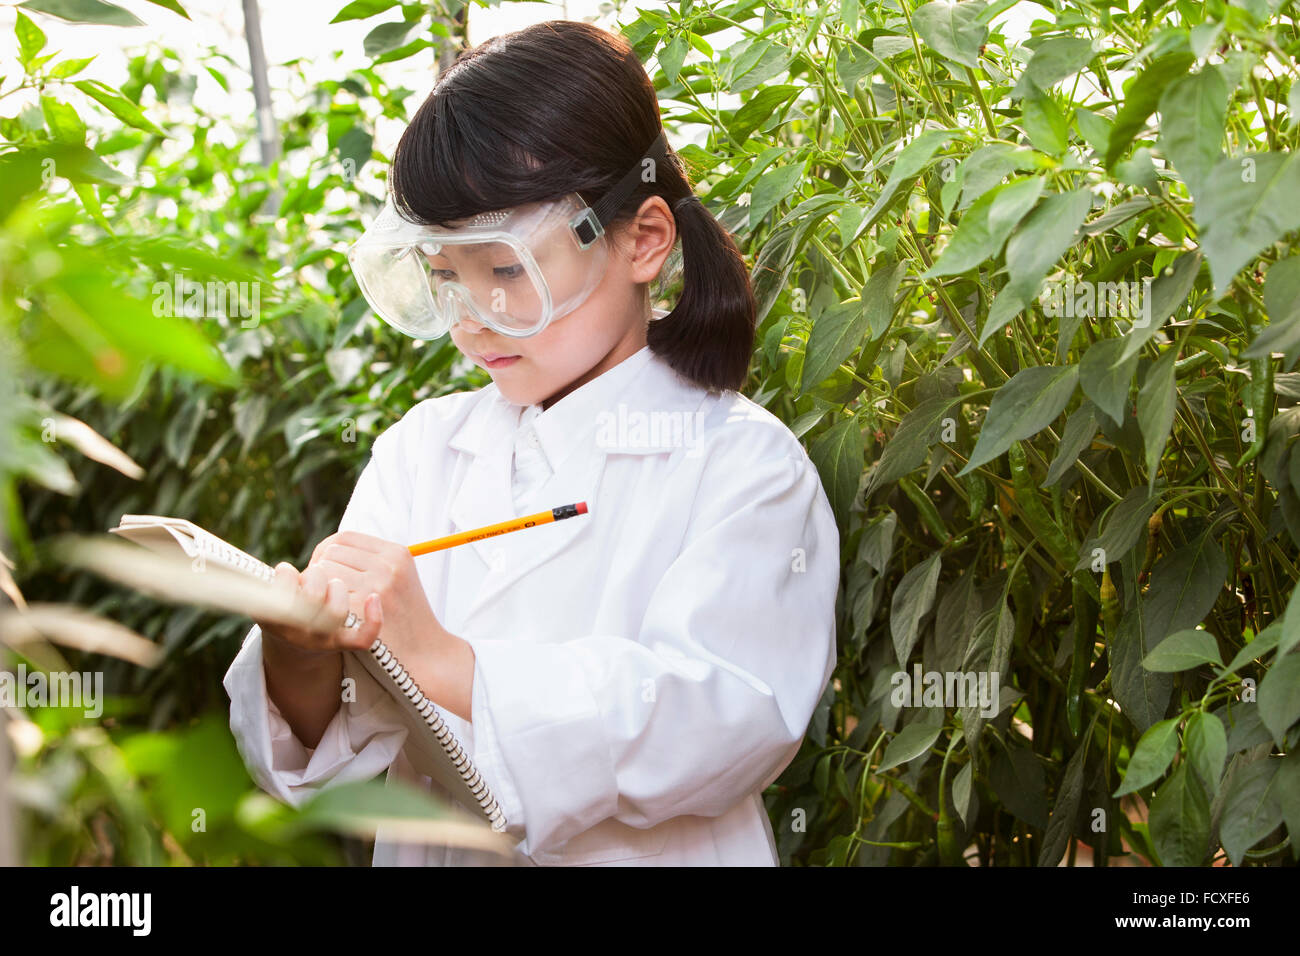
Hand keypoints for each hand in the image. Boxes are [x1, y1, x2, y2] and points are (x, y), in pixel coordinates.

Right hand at [254, 561, 382, 658]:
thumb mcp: (266, 594)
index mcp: (271, 619)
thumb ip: (268, 580)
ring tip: (332, 583)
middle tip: (314, 573)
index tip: (287, 568)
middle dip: (314, 575)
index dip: (286, 576)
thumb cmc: (283, 604)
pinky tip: (373, 599)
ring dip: (336, 586)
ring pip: (335, 611)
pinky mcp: (342, 643)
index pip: (278, 596)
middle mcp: (296, 633)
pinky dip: (372, 620)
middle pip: (311, 598)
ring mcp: (320, 639)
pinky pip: (362, 639)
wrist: (295, 644)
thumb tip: (277, 568)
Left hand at [306, 531, 450, 671]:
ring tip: (326, 601)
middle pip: (331, 552)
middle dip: (321, 567)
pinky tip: (326, 613)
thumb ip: (371, 560)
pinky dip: (319, 601)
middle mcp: (387, 565)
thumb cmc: (406, 616)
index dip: (328, 550)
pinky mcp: (359, 607)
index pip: (345, 537)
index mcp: (397, 553)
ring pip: (323, 570)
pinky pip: (322, 592)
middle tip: (323, 588)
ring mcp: (374, 586)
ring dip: (318, 585)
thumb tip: (328, 549)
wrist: (423, 651)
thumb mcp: (400, 578)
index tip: (326, 568)